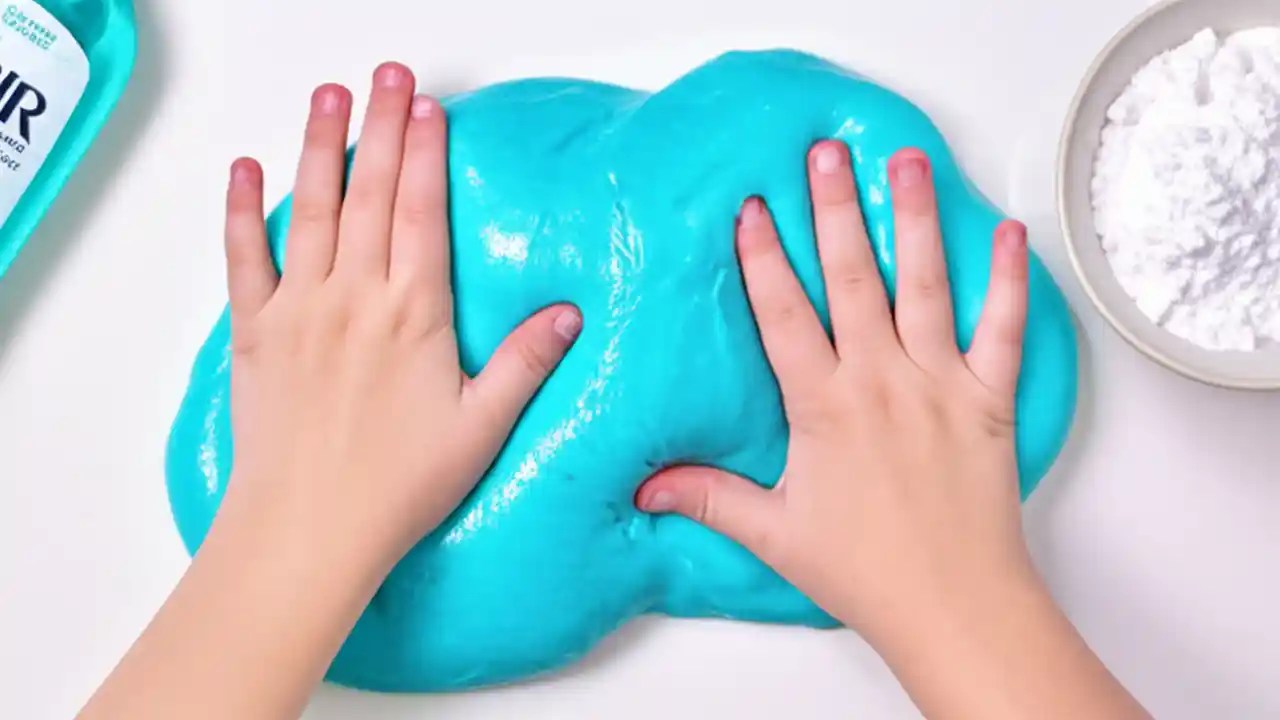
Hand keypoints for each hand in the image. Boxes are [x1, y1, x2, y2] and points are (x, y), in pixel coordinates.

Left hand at [222, 63, 580, 571]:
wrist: (310, 529)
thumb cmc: (398, 485)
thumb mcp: (481, 425)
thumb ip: (523, 361)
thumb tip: (566, 314)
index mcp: (413, 313)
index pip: (422, 211)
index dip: (426, 153)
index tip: (428, 108)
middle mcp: (354, 297)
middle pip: (371, 193)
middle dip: (381, 125)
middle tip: (388, 73)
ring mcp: (299, 309)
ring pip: (312, 209)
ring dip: (320, 146)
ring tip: (329, 93)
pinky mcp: (255, 332)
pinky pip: (244, 258)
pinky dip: (242, 211)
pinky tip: (246, 169)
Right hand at [637, 142, 1146, 717]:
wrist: (955, 605)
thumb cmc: (866, 571)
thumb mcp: (775, 534)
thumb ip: (709, 497)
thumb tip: (645, 485)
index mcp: (825, 406)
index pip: (784, 314)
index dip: (764, 257)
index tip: (753, 207)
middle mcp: (882, 380)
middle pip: (853, 278)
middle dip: (835, 209)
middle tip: (825, 153)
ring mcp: (941, 383)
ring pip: (926, 284)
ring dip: (915, 219)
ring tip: (907, 161)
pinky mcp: (990, 399)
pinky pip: (1005, 328)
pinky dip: (1011, 279)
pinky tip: (1010, 234)